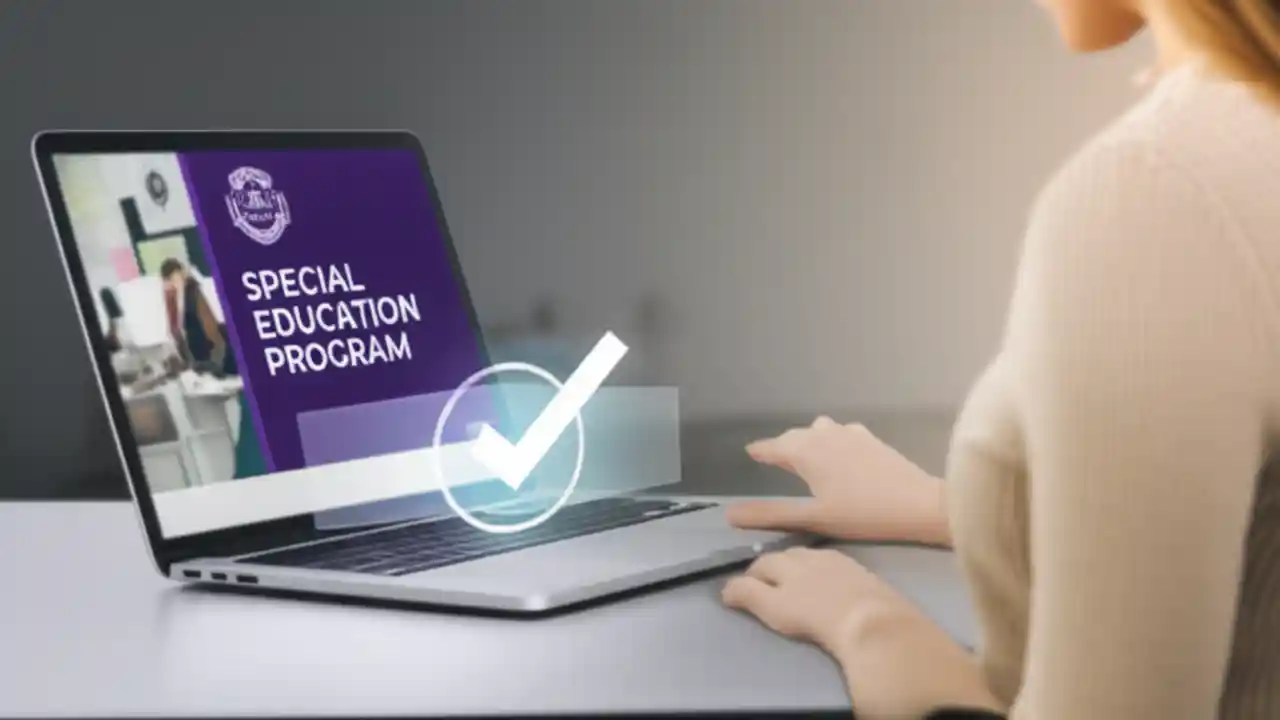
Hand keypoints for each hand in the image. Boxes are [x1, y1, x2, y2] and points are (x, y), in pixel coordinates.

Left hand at [723, 548, 1000, 718]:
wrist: (879, 627)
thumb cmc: (895, 624)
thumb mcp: (886, 608)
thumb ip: (877, 608)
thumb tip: (886, 622)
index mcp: (848, 563)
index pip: (818, 555)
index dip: (804, 565)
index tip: (802, 576)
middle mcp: (819, 561)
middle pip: (787, 553)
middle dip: (774, 563)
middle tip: (766, 577)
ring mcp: (795, 578)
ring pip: (765, 565)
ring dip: (756, 574)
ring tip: (749, 585)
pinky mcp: (775, 600)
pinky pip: (746, 589)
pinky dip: (735, 592)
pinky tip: (728, 598)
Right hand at [727, 416, 949, 545]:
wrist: (918, 504)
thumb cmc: (862, 514)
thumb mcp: (813, 518)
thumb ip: (770, 515)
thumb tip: (730, 514)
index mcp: (805, 451)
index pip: (772, 447)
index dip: (760, 452)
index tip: (751, 454)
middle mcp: (824, 434)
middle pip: (795, 436)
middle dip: (783, 446)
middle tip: (774, 461)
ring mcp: (849, 432)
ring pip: (818, 430)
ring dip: (807, 440)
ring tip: (805, 457)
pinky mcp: (870, 438)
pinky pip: (840, 432)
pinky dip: (830, 439)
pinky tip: (839, 454)